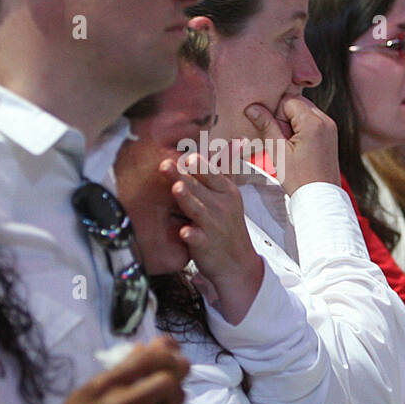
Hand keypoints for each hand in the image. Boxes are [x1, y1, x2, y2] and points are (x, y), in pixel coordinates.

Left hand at [162, 155, 263, 324]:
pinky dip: (191, 235)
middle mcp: (222, 206)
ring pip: (198, 210)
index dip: (200, 165)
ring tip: (176, 188)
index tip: (188, 156)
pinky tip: (183, 231)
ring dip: (188, 199)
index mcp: (226, 191)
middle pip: (200, 188)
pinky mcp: (206, 245)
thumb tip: (239, 140)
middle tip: (165, 164)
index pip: (213, 174)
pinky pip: (197, 238)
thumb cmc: (227, 224)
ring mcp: (214, 226)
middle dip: (184, 176)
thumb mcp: (230, 194)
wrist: (237, 263)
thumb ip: (228, 167)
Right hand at [243, 96, 340, 194]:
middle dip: (284, 117)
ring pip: (304, 112)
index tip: (274, 133)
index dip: (276, 113)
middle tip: (281, 140)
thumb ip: (266, 125)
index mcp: (314, 122)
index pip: (288, 100)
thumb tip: (252, 107)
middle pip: (297, 103)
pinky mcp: (330, 135)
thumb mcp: (277, 151)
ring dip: (292, 124)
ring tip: (289, 146)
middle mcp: (326, 121)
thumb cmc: (299, 178)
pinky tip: (296, 147)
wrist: (320, 198)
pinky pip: (312, 122)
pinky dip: (301, 129)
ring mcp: (330, 128)